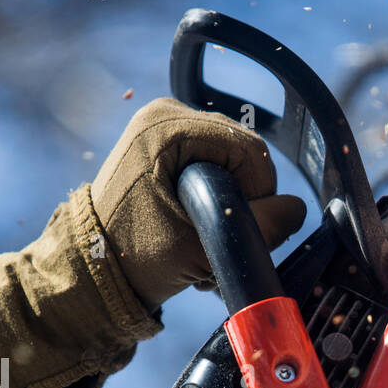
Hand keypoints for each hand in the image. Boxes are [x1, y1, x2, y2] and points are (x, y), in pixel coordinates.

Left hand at [90, 97, 305, 312]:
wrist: (91, 271)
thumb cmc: (136, 259)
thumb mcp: (202, 247)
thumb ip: (258, 227)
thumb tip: (296, 209)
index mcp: (166, 126)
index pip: (249, 150)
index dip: (258, 194)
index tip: (234, 231)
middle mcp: (164, 116)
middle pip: (242, 155)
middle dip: (243, 202)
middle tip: (217, 243)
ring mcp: (162, 129)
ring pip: (231, 164)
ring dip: (229, 207)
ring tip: (203, 241)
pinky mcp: (163, 147)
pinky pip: (211, 165)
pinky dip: (213, 199)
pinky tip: (196, 227)